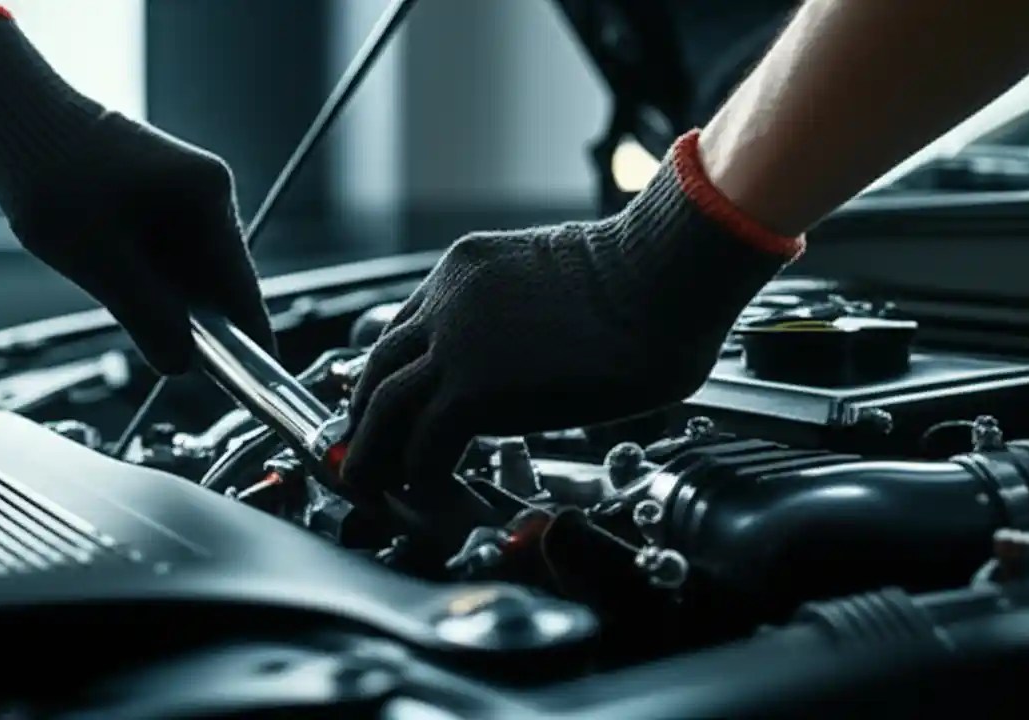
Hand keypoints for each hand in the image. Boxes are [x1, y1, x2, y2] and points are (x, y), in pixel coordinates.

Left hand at [0, 9, 271, 373]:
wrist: (9, 114)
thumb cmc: (50, 173)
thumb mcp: (96, 259)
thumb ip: (146, 316)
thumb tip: (181, 365)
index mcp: (207, 195)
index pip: (241, 285)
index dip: (245, 337)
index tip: (249, 381)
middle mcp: (207, 190)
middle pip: (216, 280)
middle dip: (189, 316)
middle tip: (151, 341)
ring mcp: (186, 191)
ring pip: (188, 270)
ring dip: (160, 293)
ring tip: (109, 282)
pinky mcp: (161, 194)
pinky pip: (167, 252)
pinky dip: (145, 273)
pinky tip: (107, 265)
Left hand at [342, 133, 802, 492]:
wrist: (663, 277)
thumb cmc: (645, 278)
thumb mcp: (559, 281)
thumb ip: (528, 316)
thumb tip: (541, 359)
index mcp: (466, 270)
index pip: (402, 331)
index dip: (391, 379)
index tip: (394, 410)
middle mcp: (448, 300)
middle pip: (377, 367)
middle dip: (365, 417)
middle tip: (366, 453)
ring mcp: (456, 342)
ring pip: (383, 407)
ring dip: (373, 454)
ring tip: (372, 487)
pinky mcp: (475, 388)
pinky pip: (425, 443)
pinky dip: (420, 476)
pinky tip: (432, 494)